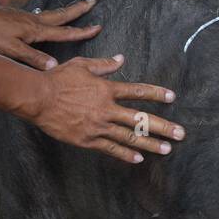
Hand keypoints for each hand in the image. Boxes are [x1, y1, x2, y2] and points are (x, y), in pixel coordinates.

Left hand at [0, 0, 101, 70]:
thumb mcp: (13, 50)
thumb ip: (34, 58)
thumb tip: (55, 66)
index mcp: (38, 30)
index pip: (64, 32)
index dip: (82, 32)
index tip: (97, 27)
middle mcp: (36, 21)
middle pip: (63, 14)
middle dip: (79, 9)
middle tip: (93, 1)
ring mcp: (29, 17)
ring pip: (54, 13)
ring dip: (68, 10)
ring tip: (79, 5)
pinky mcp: (21, 16)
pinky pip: (43, 14)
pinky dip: (53, 14)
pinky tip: (50, 16)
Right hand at [25, 54, 184, 162]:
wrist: (37, 98)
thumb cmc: (57, 79)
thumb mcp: (81, 65)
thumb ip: (104, 65)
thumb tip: (121, 59)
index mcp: (107, 89)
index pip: (138, 91)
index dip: (156, 93)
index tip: (172, 97)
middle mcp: (107, 109)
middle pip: (141, 119)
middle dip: (163, 126)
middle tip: (181, 133)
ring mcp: (98, 126)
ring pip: (130, 137)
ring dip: (150, 144)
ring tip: (167, 149)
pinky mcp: (87, 140)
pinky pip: (110, 149)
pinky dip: (125, 154)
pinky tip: (139, 159)